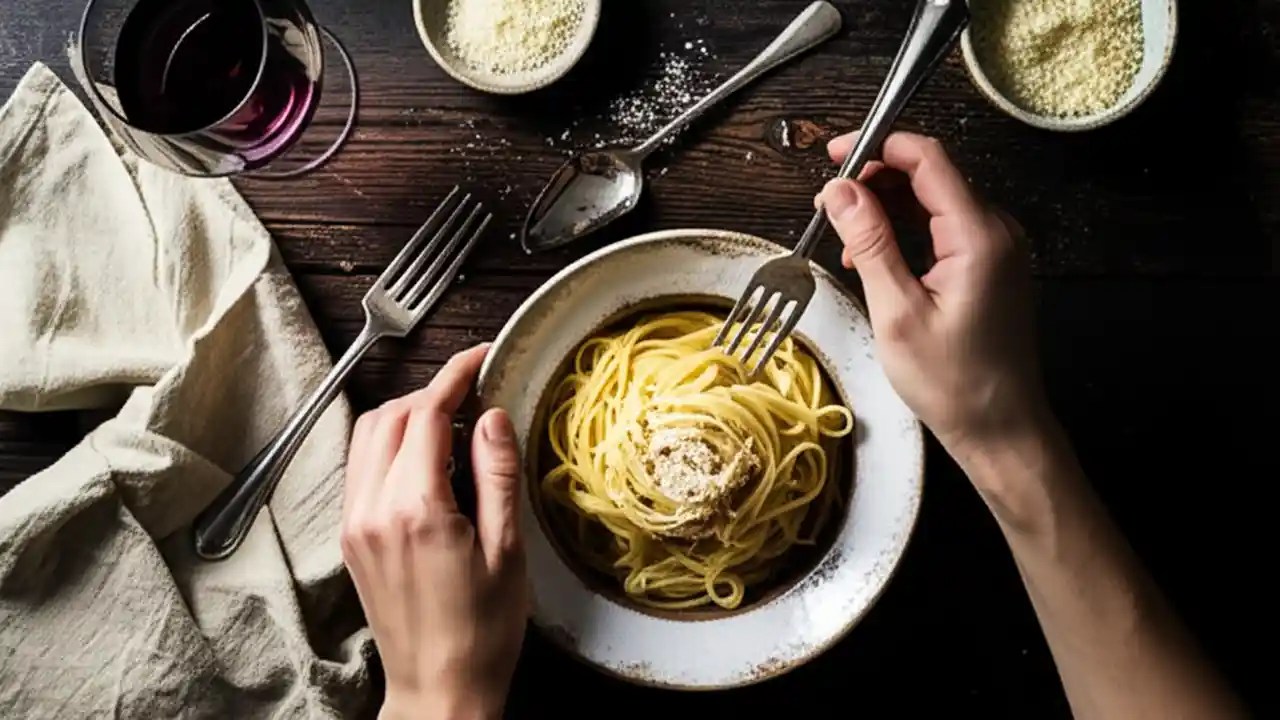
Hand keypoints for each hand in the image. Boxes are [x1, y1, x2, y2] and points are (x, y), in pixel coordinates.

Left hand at [341, 345, 525, 719]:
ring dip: (405, 416)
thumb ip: (497, 475)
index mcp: (416, 509)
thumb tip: (492, 416)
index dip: (455, 375)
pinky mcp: (351, 539)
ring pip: (367, 437)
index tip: (480, 358)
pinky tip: (426, 461)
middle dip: (431, 392)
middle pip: (389, 415)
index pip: (426, 413)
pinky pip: (361, 468)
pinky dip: (389, 446)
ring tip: (452, 424)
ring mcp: (355, 524)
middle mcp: (373, 510)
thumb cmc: (482, 632)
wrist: (439, 690)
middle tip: (473, 394)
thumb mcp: (507, 550)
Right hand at [818, 131, 1048, 460]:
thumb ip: (870, 243)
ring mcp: (997, 246)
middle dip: (875, 177)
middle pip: (930, 173)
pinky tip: (874, 255)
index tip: (835, 156)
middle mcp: (996, 230)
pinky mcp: (991, 264)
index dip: (877, 146)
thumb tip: (840, 190)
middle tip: (828, 202)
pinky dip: (906, 229)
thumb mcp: (897, 312)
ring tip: (845, 235)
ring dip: (886, 205)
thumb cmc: (953, 382)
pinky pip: (944, 226)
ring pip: (934, 199)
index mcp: (978, 235)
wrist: (1001, 428)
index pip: (928, 158)